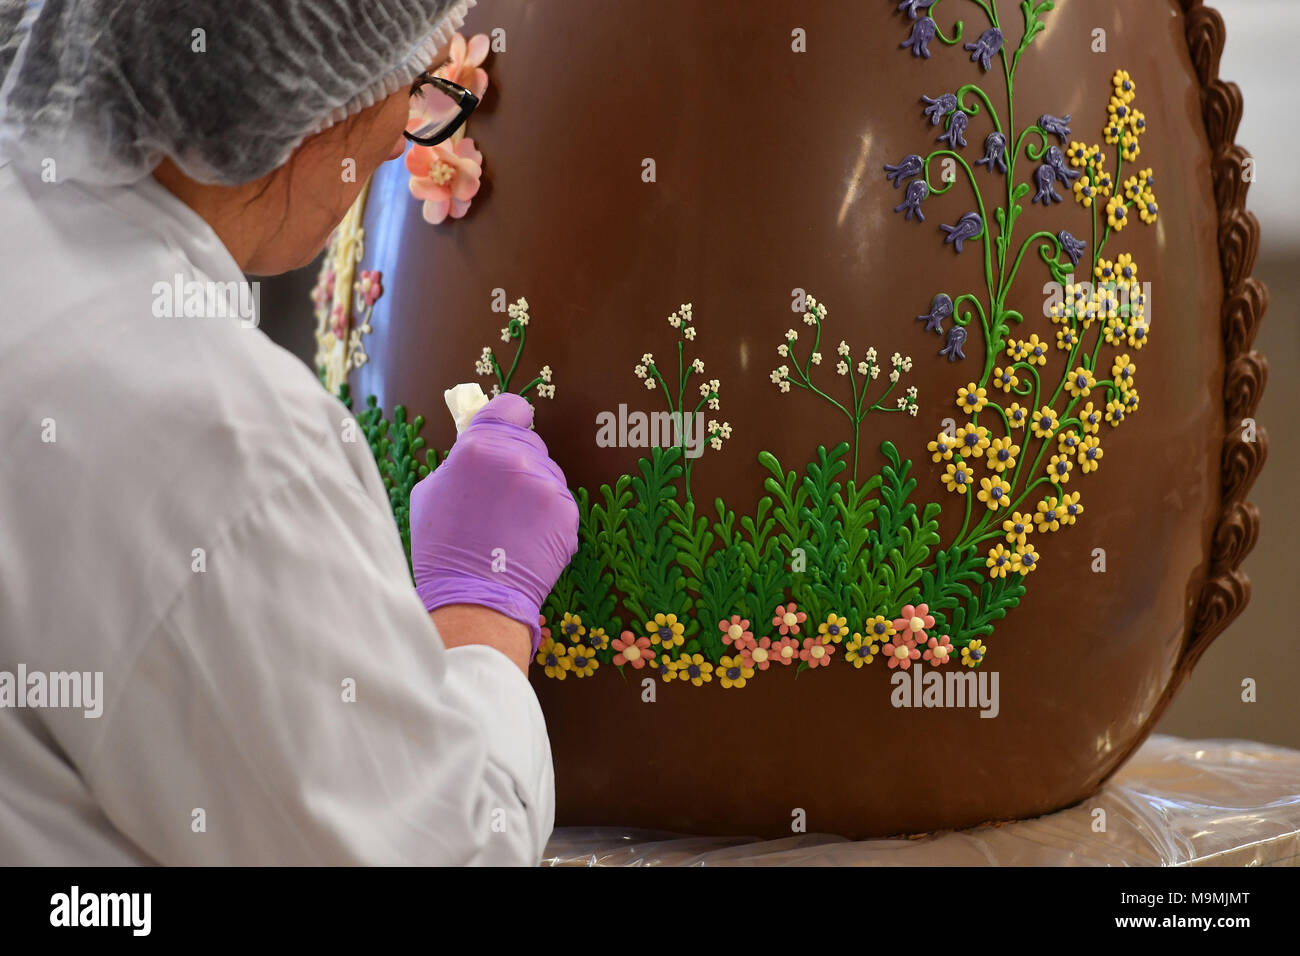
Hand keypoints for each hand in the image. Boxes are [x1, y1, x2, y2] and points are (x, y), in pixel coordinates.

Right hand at [410, 394, 577, 652]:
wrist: (475, 600)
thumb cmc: (443, 549)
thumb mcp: (431, 492)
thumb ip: (458, 459)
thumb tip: (477, 445)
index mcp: (478, 447)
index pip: (511, 407)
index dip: (508, 419)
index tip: (506, 432)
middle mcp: (517, 458)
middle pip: (530, 442)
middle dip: (516, 462)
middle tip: (497, 497)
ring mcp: (547, 486)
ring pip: (547, 473)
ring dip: (533, 490)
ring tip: (510, 525)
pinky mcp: (568, 513)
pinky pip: (559, 503)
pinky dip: (547, 517)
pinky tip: (526, 539)